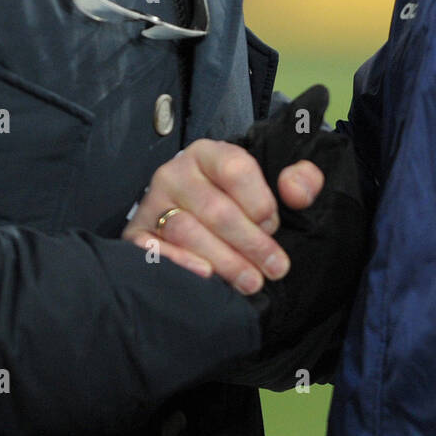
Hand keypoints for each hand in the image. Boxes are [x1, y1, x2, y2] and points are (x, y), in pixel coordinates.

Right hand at [122, 139, 323, 293]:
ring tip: (251, 282)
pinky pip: (153, 249)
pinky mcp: (135, 234)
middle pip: (215, 208)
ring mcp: (152, 203)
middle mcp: (175, 172)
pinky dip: (180, 263)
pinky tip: (206, 276)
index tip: (274, 226)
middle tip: (275, 269)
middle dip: (251, 243)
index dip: (260, 202)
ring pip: (188, 231)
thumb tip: (297, 192)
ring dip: (224, 261)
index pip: (235, 169)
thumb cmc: (242, 204)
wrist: (197, 221)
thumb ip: (300, 180)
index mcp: (209, 153)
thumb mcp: (274, 185)